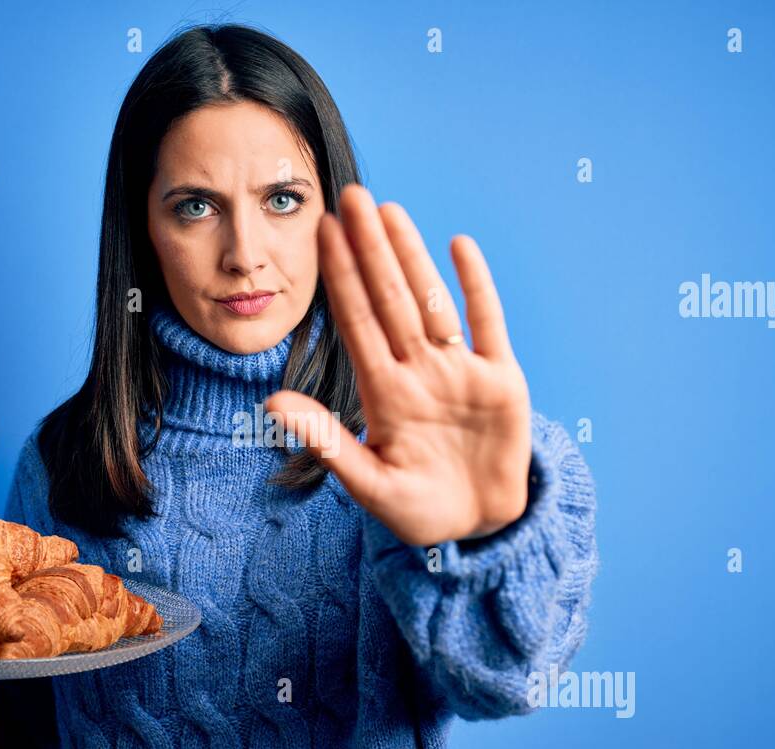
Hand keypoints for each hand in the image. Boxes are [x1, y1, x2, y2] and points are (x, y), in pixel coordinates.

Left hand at [264, 184, 532, 547]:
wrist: (480, 527)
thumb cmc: (420, 510)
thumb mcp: (371, 484)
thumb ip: (327, 443)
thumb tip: (272, 405)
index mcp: (384, 394)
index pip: (356, 322)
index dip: (339, 276)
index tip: (321, 232)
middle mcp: (418, 372)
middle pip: (390, 298)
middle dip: (369, 248)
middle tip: (349, 195)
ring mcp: (460, 372)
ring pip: (432, 301)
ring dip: (412, 257)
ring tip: (388, 211)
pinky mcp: (502, 381)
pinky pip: (488, 324)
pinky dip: (476, 286)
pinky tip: (458, 246)